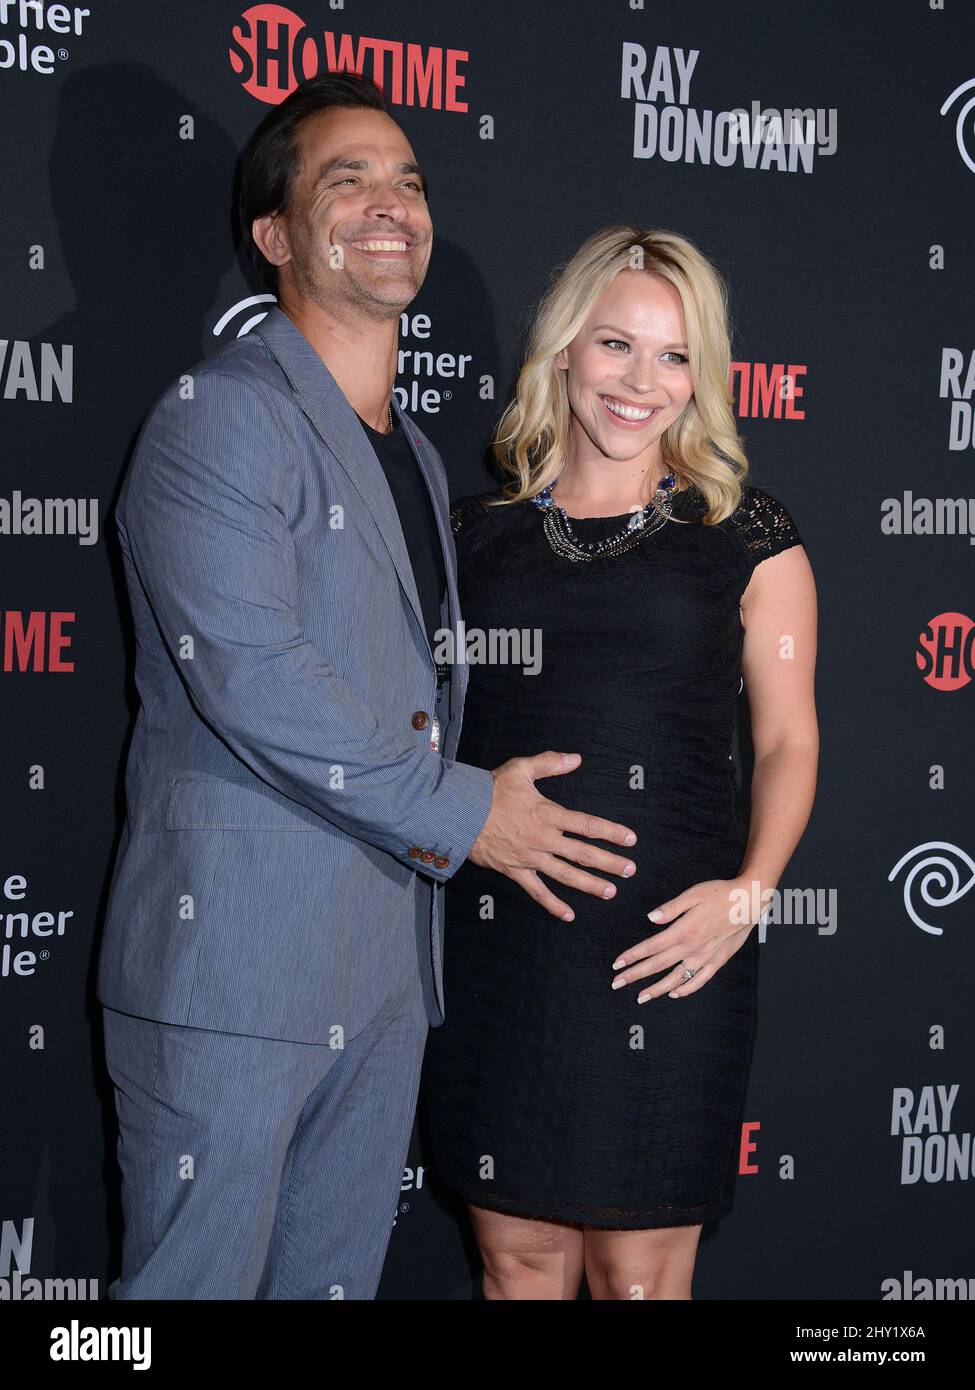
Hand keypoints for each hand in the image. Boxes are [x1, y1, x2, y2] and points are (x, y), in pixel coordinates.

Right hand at [467, 751, 637, 921]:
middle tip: (630, 870)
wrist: (459, 813)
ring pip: (565, 875)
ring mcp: (530, 858)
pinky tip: (568, 914)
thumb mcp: (520, 769)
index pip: (587, 825)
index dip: (611, 832)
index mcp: (548, 814)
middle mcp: (543, 839)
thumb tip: (576, 759)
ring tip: (610, 892)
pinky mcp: (515, 871)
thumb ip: (550, 763)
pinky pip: (537, 891)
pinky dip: (552, 904)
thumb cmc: (489, 790)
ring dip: (589, 885)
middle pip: (583, 853)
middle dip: (609, 863)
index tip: (630, 839)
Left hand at [610, 875, 772, 1000]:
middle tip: (617, 983)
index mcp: (683, 931)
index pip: (651, 947)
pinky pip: (700, 981)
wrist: (749, 902)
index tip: (617, 964)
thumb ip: (671, 908)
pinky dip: (686, 989)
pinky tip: (675, 994)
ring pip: (677, 979)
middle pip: (658, 966)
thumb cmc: (719, 894)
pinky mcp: (718, 961)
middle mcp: (692, 948)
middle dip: (635, 975)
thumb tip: (651, 918)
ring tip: (641, 997)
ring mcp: (705, 957)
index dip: (632, 956)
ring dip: (657, 989)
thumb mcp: (693, 894)